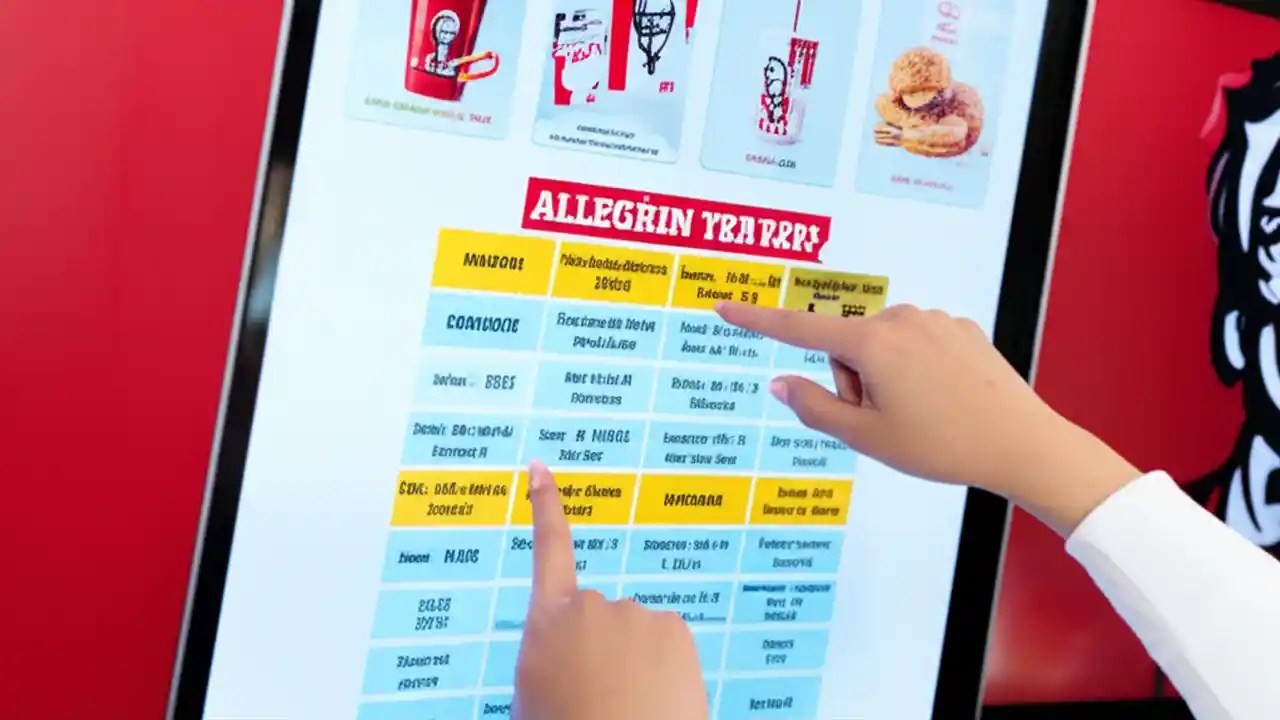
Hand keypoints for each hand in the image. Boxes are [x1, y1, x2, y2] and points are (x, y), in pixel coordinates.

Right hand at [513, 461, 708, 719]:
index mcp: (546, 623)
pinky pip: (664, 644)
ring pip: (634, 635)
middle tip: (597, 697)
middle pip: (597, 617)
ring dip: (633, 663)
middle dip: (600, 649)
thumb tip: (565, 651)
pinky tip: (654, 699)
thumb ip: (548, 655)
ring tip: (625, 706)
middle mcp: (589, 606)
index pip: (546, 550)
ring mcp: (635, 613)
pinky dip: (663, 668)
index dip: (545, 506)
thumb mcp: (534, 694)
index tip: (541, 469)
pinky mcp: (673, 628)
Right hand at [716, 302, 1140, 534]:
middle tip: (885, 421)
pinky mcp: (961, 329)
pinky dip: (918, 371)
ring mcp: (934, 321)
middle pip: (846, 347)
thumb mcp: (867, 437)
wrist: (1022, 444)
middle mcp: (900, 319)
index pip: (799, 330)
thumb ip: (815, 407)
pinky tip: (945, 399)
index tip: (726, 306)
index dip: (757, 320)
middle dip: (853, 381)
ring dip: (886, 378)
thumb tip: (780, 384)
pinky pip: (917, 346)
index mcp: (871, 343)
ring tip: (922, 414)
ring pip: (882, 347)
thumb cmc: (943, 446)